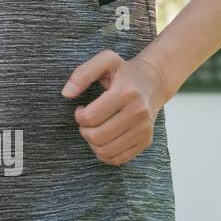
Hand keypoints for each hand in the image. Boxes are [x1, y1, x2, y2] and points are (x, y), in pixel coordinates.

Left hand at [61, 50, 167, 165]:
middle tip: (87, 121)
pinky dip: (105, 154)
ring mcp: (144, 130)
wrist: (153, 83)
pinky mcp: (146, 141)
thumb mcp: (104, 61)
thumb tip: (66, 94)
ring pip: (106, 151)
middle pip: (96, 137)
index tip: (81, 108)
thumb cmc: (124, 72)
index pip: (90, 118)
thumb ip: (82, 73)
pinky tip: (104, 139)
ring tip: (95, 129)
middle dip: (84, 130)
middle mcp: (139, 113)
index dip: (79, 115)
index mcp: (126, 93)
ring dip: (93, 143)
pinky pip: (118, 159)